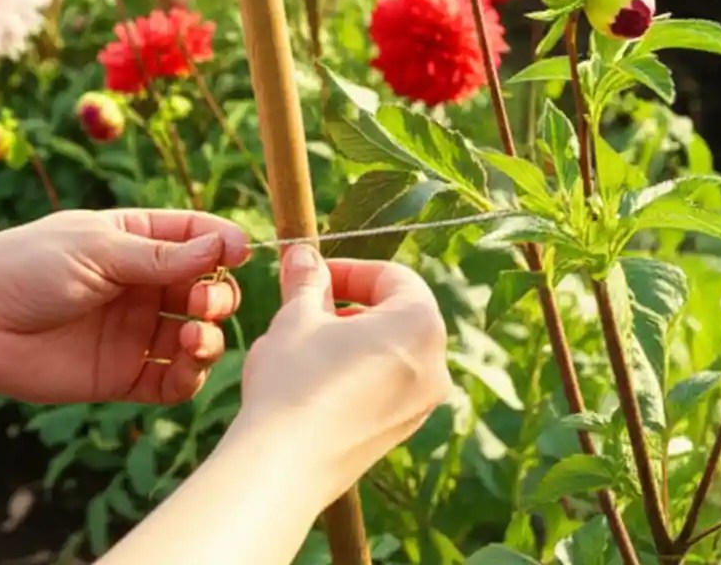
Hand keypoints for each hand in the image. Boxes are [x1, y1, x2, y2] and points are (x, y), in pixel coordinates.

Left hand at [0, 209, 249, 404]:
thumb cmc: (26, 267)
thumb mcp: (99, 250)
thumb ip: (163, 256)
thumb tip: (227, 243)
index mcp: (135, 242)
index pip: (197, 237)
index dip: (225, 243)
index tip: (244, 252)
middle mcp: (142, 287)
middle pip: (206, 289)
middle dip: (218, 294)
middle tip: (205, 301)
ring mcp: (136, 333)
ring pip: (198, 337)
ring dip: (210, 336)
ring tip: (194, 336)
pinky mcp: (124, 376)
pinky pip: (174, 381)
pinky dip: (191, 376)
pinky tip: (187, 365)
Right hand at [235, 245, 451, 504]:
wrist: (284, 465)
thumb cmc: (295, 381)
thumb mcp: (297, 316)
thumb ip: (308, 281)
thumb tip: (304, 255)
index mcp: (421, 325)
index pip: (393, 277)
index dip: (350, 270)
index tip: (313, 274)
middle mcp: (435, 365)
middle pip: (397, 314)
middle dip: (351, 303)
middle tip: (306, 305)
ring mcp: (421, 404)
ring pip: (391, 352)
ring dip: (352, 337)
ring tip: (305, 343)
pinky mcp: (400, 432)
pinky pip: (385, 386)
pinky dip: (357, 371)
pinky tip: (313, 380)